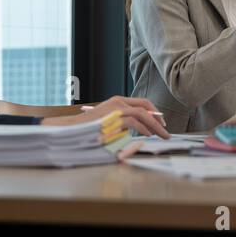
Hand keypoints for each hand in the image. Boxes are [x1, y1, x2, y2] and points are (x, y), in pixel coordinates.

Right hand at [43, 95, 169, 137]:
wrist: (69, 129)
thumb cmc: (87, 128)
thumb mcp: (108, 122)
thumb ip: (122, 122)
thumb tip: (138, 130)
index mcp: (117, 101)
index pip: (142, 103)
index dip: (154, 112)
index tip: (160, 122)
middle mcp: (118, 101)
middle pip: (145, 106)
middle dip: (158, 118)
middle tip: (166, 130)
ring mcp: (116, 108)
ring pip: (143, 114)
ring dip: (155, 125)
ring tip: (162, 135)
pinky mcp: (113, 117)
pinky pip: (135, 122)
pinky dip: (144, 128)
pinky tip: (149, 135)